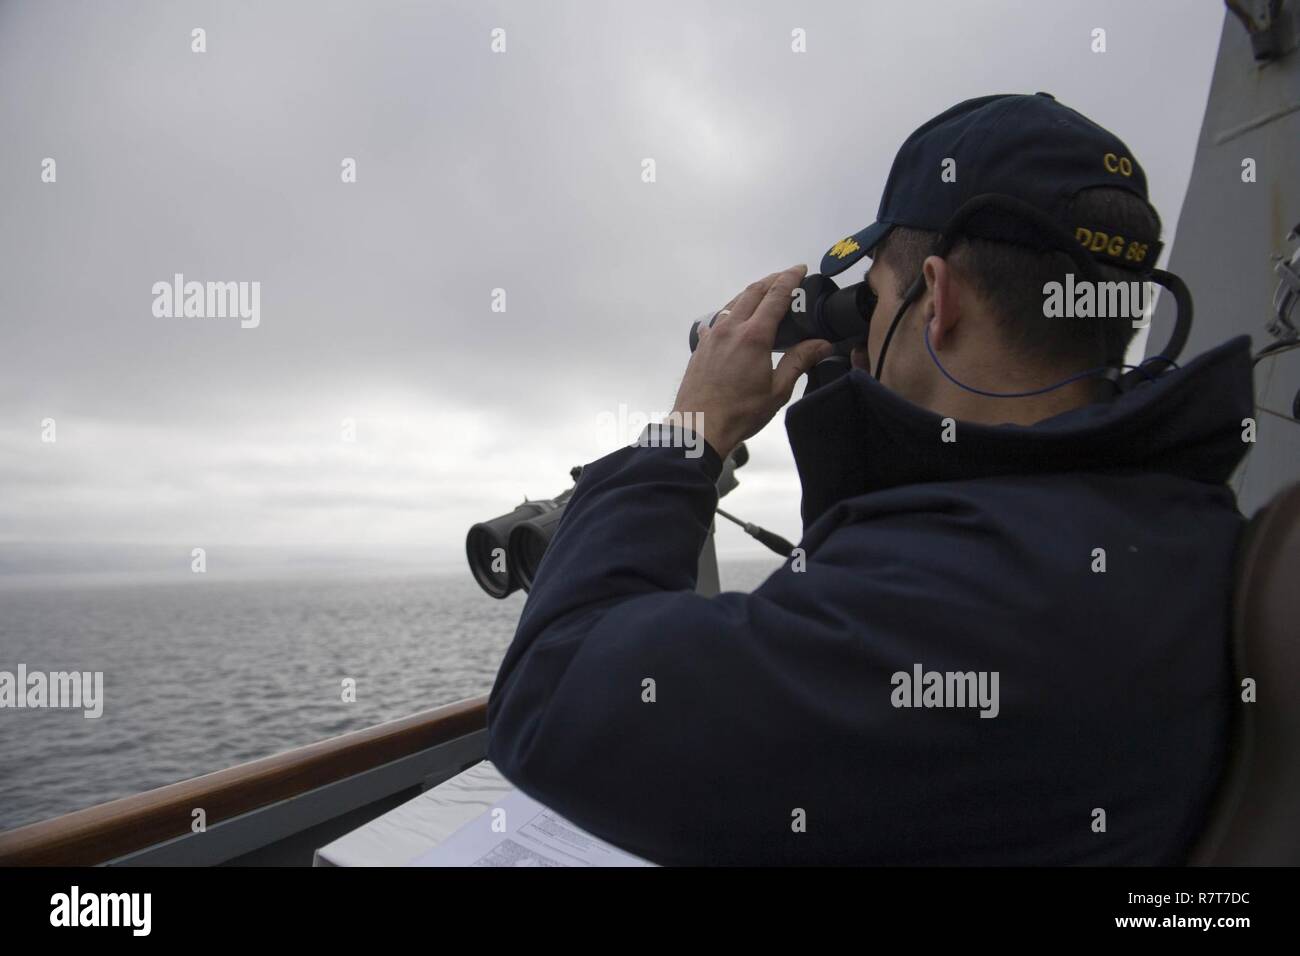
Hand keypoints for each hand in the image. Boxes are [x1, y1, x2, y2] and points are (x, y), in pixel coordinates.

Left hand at [670, 265, 832, 460]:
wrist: (699, 426)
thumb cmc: (740, 412)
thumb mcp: (777, 390)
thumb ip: (799, 361)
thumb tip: (822, 344)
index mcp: (754, 336)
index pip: (776, 296)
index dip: (790, 279)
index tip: (800, 269)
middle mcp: (731, 328)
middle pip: (753, 292)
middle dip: (772, 280)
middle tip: (786, 277)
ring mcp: (713, 335)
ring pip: (733, 303)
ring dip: (751, 294)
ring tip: (764, 295)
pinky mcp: (701, 346)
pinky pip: (718, 319)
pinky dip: (731, 312)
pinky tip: (733, 320)